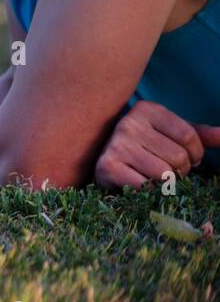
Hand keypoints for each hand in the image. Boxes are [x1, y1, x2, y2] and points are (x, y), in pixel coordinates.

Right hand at [94, 100, 219, 189]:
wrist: (104, 161)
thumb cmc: (145, 147)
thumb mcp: (170, 134)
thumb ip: (198, 134)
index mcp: (147, 110)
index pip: (189, 135)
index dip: (196, 153)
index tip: (187, 158)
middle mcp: (129, 124)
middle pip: (178, 157)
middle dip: (180, 170)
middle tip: (169, 170)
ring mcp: (116, 145)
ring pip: (164, 174)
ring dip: (166, 182)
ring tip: (155, 177)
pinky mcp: (108, 167)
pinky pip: (145, 186)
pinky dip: (148, 191)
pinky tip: (140, 184)